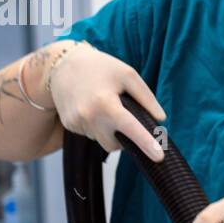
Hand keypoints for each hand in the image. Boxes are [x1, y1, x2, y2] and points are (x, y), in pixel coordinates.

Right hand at [48, 42, 166, 160]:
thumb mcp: (128, 75)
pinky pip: (91, 134)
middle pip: (115, 144)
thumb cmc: (101, 67)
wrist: (63, 65)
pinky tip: (92, 107)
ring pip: (102, 140)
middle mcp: (88, 116)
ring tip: (103, 104)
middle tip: (124, 116)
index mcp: (105, 103)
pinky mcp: (69, 125)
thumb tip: (160, 118)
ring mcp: (76, 122)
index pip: (130, 128)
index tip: (159, 157)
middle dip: (124, 137)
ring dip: (108, 130)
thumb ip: (147, 98)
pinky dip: (96, 126)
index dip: (146, 143)